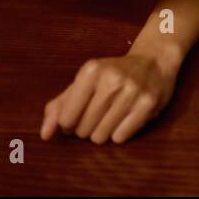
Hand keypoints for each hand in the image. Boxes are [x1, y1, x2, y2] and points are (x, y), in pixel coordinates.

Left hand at [40, 47, 180, 144]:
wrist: (154, 61)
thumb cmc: (112, 74)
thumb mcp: (83, 82)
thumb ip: (58, 107)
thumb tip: (45, 134)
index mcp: (91, 71)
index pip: (66, 118)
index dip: (69, 123)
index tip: (79, 114)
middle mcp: (111, 80)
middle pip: (83, 129)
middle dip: (86, 128)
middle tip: (98, 114)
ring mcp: (131, 92)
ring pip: (100, 136)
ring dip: (102, 132)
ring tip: (111, 116)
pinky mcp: (147, 105)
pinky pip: (120, 137)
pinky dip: (119, 133)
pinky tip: (124, 118)